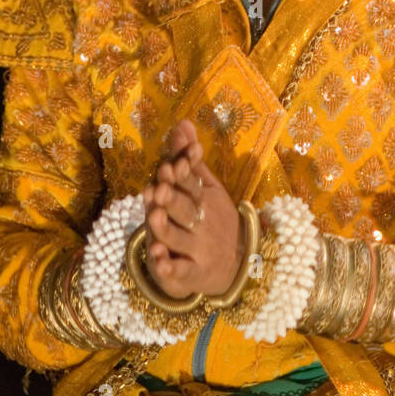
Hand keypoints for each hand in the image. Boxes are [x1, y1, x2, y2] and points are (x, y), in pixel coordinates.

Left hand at [140, 119, 243, 299]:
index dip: (182, 175)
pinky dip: (171, 268)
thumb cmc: (213, 218)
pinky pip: (182, 272)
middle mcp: (202, 222)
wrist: (239, 262)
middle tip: (159, 188)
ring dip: (167, 229)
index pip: (193, 183)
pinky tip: (159, 261)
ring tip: (154, 217)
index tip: (172, 165)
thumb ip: (189, 158)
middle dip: (173, 199)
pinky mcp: (195, 273)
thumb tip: (182, 122)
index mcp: (205, 198)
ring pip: (180, 239)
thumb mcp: (206, 187)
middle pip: (186, 209)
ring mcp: (199, 249)